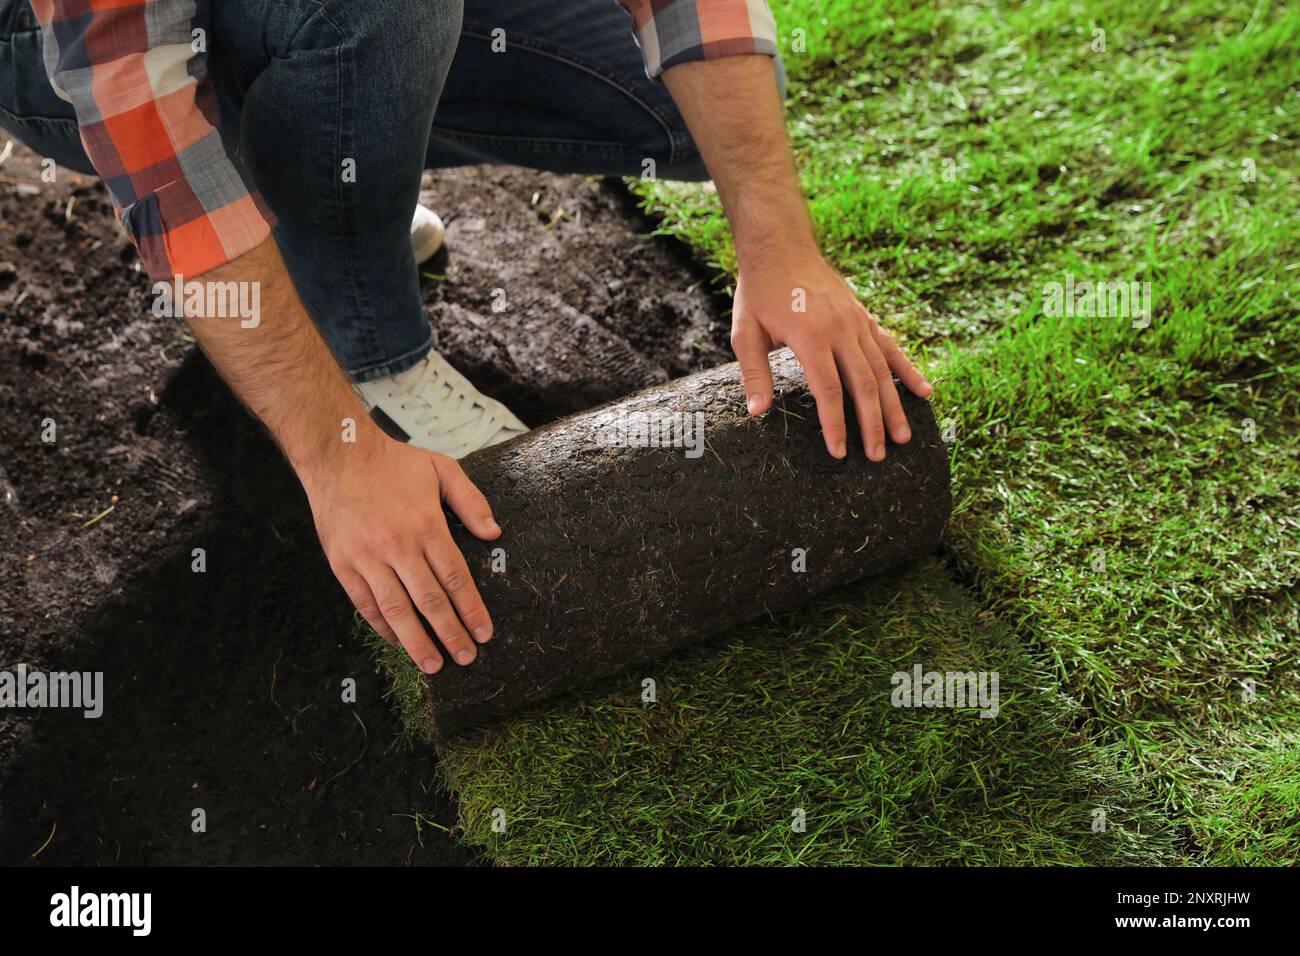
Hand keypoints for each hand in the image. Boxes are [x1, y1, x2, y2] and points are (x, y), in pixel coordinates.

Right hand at [302, 433, 499, 673]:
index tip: (484, 633)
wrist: (338, 454)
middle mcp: (398, 545)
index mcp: (426, 525)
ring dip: (417, 642)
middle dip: (450, 634)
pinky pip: (365, 604)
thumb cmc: (392, 462)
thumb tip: (494, 533)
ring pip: (396, 610)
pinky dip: (382, 627)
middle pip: (430, 601)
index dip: (471, 610)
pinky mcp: (342, 564)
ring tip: (433, 665)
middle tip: (465, 658)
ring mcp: (367, 557)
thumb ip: (471, 501)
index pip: (455, 578)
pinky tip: (398, 641)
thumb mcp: (441, 469)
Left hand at [731, 252, 932, 459]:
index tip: (840, 452)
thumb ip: (754, 373)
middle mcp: (841, 330)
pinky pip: (890, 347)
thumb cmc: (759, 291)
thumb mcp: (745, 332)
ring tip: (903, 437)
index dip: (836, 424)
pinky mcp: (864, 316)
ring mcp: (857, 322)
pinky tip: (924, 392)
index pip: (829, 391)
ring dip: (894, 406)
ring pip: (882, 370)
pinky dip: (907, 370)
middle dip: (872, 424)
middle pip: (863, 385)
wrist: (781, 245)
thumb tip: (757, 413)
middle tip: (878, 456)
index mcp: (810, 337)